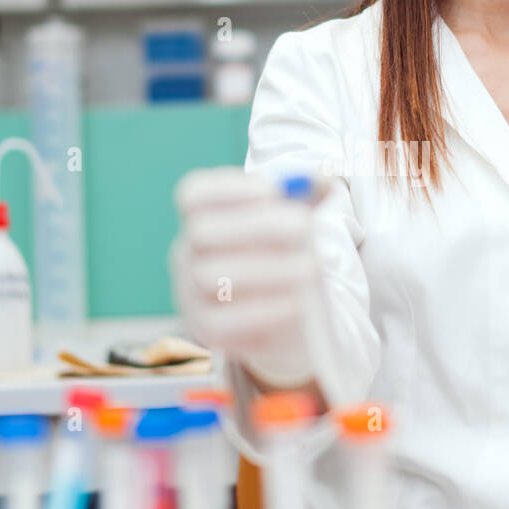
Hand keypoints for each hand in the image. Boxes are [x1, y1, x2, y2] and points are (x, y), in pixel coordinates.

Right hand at [170, 166, 319, 387]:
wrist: (284, 313)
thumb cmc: (283, 256)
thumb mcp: (295, 223)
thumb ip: (305, 198)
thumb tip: (322, 178)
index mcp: (200, 218)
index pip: (193, 194)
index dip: (229, 188)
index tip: (274, 189)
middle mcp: (186, 253)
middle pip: (203, 231)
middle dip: (257, 225)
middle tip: (305, 227)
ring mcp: (190, 293)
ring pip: (213, 277)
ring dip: (269, 269)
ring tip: (312, 268)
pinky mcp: (206, 330)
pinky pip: (225, 321)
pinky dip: (264, 311)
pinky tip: (297, 304)